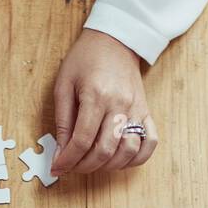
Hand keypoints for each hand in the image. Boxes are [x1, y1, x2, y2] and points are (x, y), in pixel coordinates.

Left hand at [51, 31, 155, 176]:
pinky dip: (137, 158)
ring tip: (93, 162)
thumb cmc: (85, 59)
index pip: (83, 140)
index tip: (58, 168)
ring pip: (128, 151)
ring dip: (109, 166)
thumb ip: (62, 121)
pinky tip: (120, 159)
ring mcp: (136, 109)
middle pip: (105, 150)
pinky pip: (150, 143)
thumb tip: (60, 152)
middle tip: (73, 166)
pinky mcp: (146, 112)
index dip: (68, 160)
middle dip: (85, 166)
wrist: (115, 39)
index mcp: (96, 95)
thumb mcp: (63, 84)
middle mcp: (119, 104)